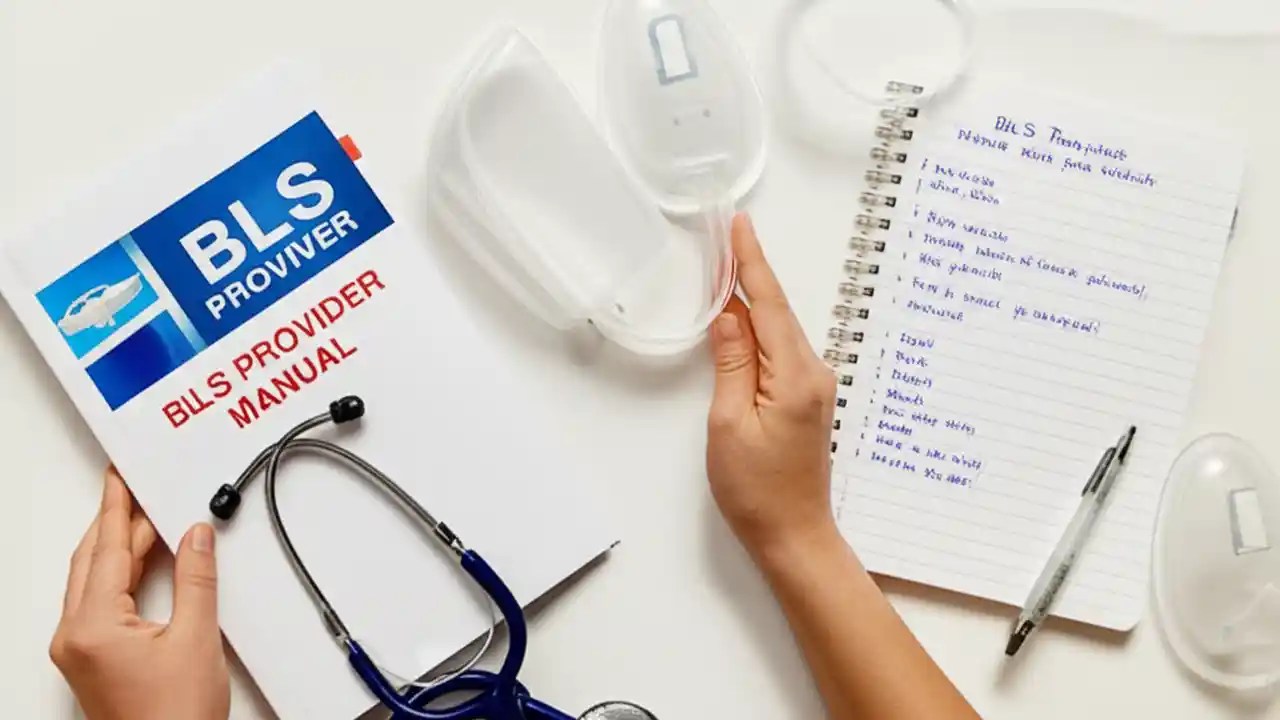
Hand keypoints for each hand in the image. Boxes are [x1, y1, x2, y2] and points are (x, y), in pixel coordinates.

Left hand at [49, 468, 229, 719]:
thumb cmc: (173, 719)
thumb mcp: (196, 639)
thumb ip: (196, 579)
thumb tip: (195, 537)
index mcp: (91, 627)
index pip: (106, 549)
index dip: (118, 506)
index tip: (120, 476)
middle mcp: (74, 636)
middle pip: (95, 560)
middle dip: (119, 521)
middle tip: (138, 487)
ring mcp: (79, 649)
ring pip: (95, 580)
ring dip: (121, 548)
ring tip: (147, 518)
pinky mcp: (92, 659)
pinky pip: (100, 601)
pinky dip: (122, 575)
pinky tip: (145, 562)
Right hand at [706, 214, 838, 560]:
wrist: (794, 535)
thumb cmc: (757, 490)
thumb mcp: (730, 423)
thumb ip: (731, 364)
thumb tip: (729, 316)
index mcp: (795, 376)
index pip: (770, 306)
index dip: (752, 263)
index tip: (740, 225)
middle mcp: (813, 374)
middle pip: (776, 313)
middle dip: (748, 275)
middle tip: (721, 237)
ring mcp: (814, 386)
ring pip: (777, 332)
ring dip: (751, 304)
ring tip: (723, 270)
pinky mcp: (807, 398)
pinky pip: (780, 352)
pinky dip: (758, 332)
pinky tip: (739, 322)